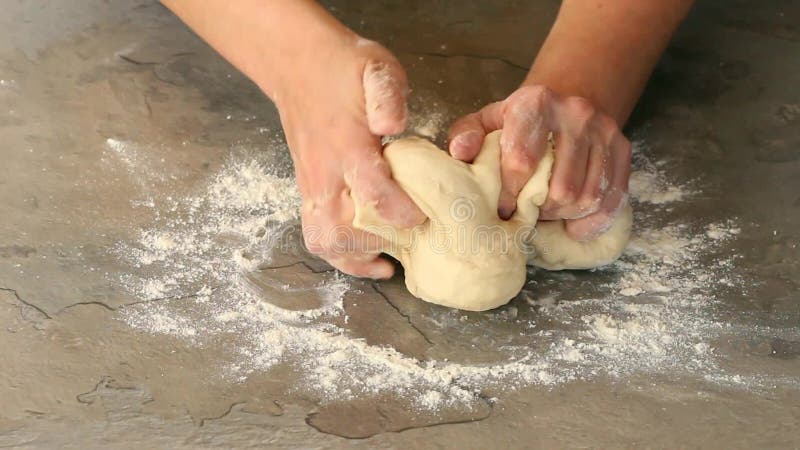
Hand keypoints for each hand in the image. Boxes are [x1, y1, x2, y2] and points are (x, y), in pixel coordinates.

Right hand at [270, 32, 424, 278]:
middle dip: (377, 245)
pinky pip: (316, 235)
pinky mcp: (308, 191)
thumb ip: (388, 95)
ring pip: (324, 239)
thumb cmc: (344, 68)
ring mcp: (312, 185)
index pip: (371, 190)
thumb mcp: (375, 67)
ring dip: (355, 258)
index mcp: (346, 144)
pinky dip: (340, 254)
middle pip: (341, 230)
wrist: (297, 65)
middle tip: (409, 245)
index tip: (424, 218)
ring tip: (387, 260)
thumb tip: (394, 125)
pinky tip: (368, 255)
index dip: (400, 212)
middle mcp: (325, 172)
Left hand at [447, 85, 631, 240]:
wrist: (566, 100)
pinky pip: (613, 198)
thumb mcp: (486, 121)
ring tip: (546, 211)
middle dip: (538, 209)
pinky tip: (576, 226)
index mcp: (535, 102)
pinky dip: (593, 220)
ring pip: (586, 196)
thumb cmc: (518, 121)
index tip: (501, 209)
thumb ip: (466, 135)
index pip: (521, 161)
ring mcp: (603, 131)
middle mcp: (575, 113)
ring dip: (563, 214)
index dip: (508, 194)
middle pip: (558, 187)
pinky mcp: (622, 148)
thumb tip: (460, 152)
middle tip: (526, 211)